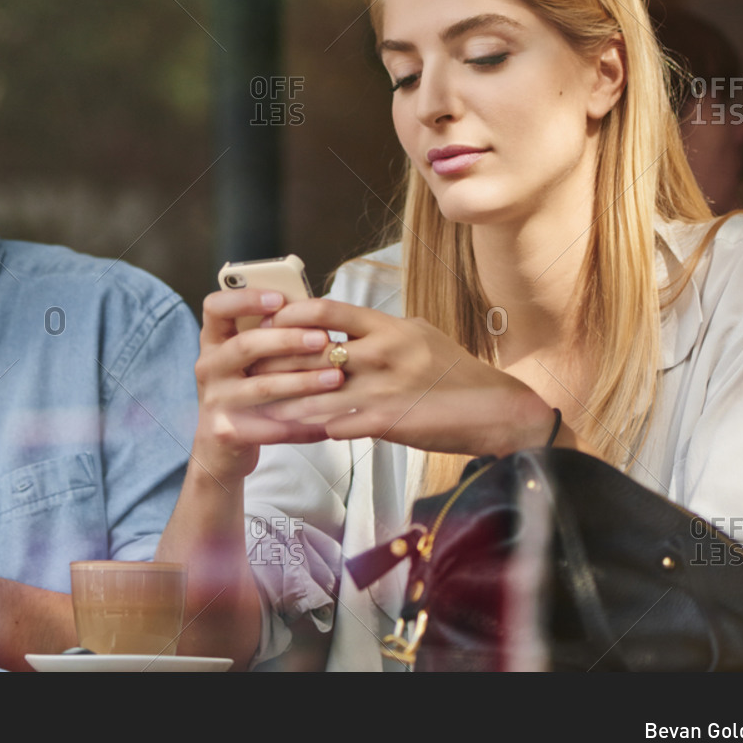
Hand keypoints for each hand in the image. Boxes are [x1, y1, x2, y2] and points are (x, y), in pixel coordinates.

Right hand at [191, 289, 344, 482]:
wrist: (219, 445)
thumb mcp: (246, 359)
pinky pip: (272, 427)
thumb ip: (267, 335)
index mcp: (214, 340)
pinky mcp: (227, 431)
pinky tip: (330, 423)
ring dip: (303, 382)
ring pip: (263, 387)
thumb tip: (313, 310)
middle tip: (323, 339)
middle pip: (245, 345)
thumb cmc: (243, 390)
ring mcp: (216, 400)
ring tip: (336, 378)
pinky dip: (303, 426)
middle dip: (287, 340)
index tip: (279, 299)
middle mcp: (210, 366)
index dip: (245, 299)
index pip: (216, 307)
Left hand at [253, 299, 552, 456]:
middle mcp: (385, 351)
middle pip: (315, 351)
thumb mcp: (420, 337)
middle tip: (246, 365)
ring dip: (284, 399)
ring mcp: (386, 387)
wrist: (497, 412)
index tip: (269, 320)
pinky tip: (288, 432)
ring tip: (255, 403)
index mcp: (391, 327)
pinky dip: (311, 428)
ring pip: (317, 391)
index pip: (330, 311)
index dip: (293, 314)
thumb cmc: (457, 373)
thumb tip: (346, 327)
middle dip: (277, 359)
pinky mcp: (388, 421)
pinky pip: (338, 424)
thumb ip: (382, 331)